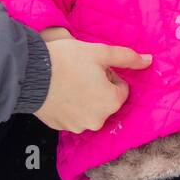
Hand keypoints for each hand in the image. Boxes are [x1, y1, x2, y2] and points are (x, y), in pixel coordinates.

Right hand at [33, 29, 151, 132]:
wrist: (30, 74)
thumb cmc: (67, 60)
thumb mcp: (100, 52)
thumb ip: (127, 57)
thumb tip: (149, 60)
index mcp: (111, 102)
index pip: (121, 88)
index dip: (109, 75)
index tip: (94, 67)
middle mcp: (97, 120)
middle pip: (106, 101)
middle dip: (98, 88)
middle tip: (81, 72)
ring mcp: (77, 126)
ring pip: (89, 109)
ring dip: (84, 97)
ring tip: (67, 81)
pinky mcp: (61, 127)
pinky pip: (72, 115)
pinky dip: (69, 105)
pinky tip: (58, 91)